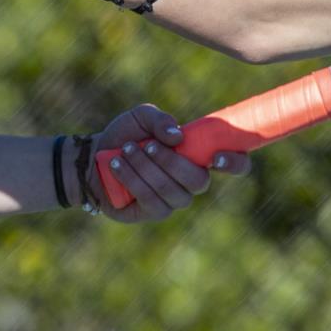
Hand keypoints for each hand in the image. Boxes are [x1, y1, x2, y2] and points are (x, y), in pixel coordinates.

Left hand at [87, 103, 253, 222]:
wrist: (94, 157)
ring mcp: (175, 199)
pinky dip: (132, 178)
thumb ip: (160, 120)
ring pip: (172, 190)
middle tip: (147, 144)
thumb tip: (177, 136)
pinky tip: (116, 164)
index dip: (235, 163)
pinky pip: (151, 199)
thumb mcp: (140, 117)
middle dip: (171, 162)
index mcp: (199, 154)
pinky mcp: (155, 212)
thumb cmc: (125, 135)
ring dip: (147, 167)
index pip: (235, 163)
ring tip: (126, 150)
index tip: (217, 157)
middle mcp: (192, 180)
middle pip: (199, 181)